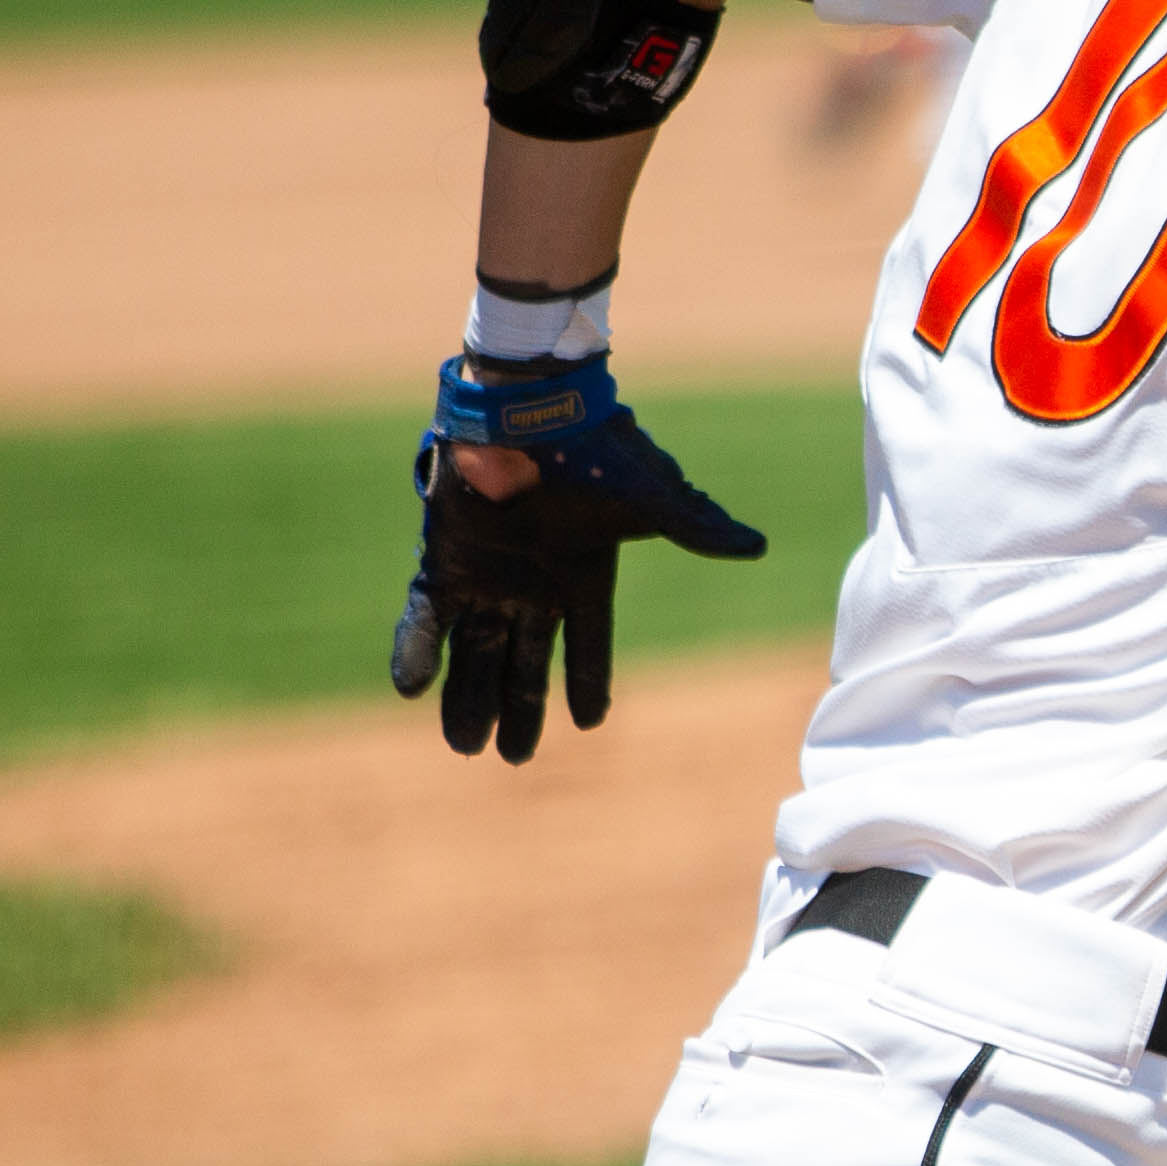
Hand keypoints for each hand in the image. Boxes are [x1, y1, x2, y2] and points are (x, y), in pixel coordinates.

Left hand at [385, 357, 764, 762]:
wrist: (529, 407)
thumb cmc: (593, 448)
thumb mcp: (650, 494)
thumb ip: (695, 526)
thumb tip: (755, 546)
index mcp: (583, 575)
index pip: (589, 644)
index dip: (589, 684)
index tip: (588, 725)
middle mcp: (534, 583)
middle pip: (525, 661)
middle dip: (518, 709)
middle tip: (513, 758)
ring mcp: (487, 573)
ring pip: (475, 651)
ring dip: (469, 697)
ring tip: (464, 745)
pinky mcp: (445, 558)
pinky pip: (427, 615)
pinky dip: (417, 650)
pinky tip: (411, 689)